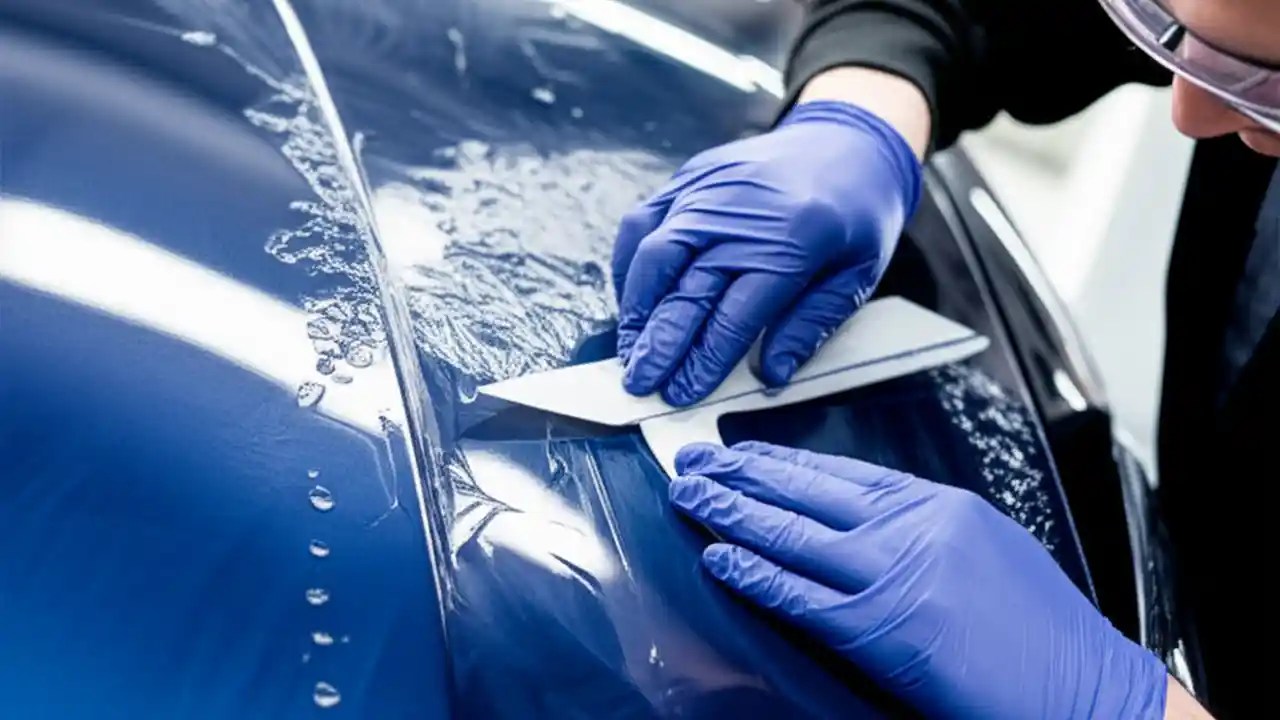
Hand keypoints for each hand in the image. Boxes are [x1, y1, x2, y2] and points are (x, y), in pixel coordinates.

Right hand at [611, 101, 921, 406]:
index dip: (704, 359)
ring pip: (654, 254)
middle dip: (659, 343)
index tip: (683, 393)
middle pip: (686, 288)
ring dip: (636, 308)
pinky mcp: (690, 177)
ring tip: (631, 348)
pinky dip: (629, 263)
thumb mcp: (856, 275)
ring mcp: (709, 189)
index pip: (734, 315)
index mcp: (794, 240)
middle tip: (641, 382)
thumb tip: (769, 375)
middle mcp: (742, 212)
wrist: (852, 138)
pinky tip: (631, 299)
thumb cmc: (859, 214)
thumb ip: (809, 326)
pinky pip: (643, 221)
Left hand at [669, 442, 1168, 719]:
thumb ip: (925, 528)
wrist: (1087, 688)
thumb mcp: (988, 549)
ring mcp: (894, 577)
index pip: (842, 472)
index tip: (743, 452)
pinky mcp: (880, 631)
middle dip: (741, 475)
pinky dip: (754, 576)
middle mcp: (913, 530)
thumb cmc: (1045, 631)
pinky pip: (800, 597)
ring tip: (690, 498)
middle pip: (805, 493)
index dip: (782, 461)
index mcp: (941, 506)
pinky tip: (720, 559)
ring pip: (792, 536)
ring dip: (731, 514)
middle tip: (692, 462)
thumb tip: (861, 520)